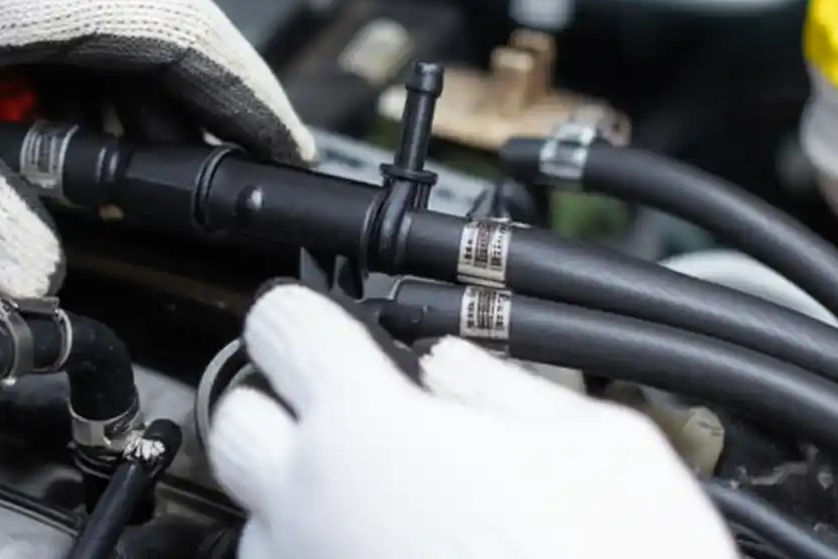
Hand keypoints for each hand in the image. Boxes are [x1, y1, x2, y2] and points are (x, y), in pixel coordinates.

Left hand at [0, 0, 312, 296]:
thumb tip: (28, 269)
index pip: (187, 34)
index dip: (248, 100)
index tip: (280, 143)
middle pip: (135, 22)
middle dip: (154, 109)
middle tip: (152, 176)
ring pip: (75, 0)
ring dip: (79, 80)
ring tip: (50, 150)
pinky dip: (25, 42)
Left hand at [209, 285, 735, 558]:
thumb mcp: (603, 449)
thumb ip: (506, 390)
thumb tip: (454, 369)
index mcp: (369, 429)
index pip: (282, 330)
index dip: (301, 317)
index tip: (320, 327)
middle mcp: (311, 508)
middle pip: (234, 425)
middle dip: (277, 409)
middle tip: (344, 417)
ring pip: (258, 520)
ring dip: (304, 505)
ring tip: (390, 514)